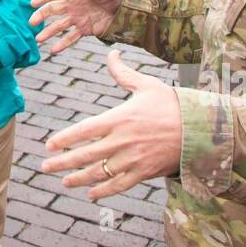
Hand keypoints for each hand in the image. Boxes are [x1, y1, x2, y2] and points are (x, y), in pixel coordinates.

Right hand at [28, 0, 123, 54]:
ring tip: (38, 39)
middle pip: (53, 9)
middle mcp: (73, 5)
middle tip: (32, 23)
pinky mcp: (83, 29)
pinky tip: (53, 50)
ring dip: (48, 32)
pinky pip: (71, 37)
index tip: (32, 3)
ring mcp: (77, 18)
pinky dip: (62, 44)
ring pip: (59, 25)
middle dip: (41, 15)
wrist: (123, 9)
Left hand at [41, 49, 181, 199]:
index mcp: (119, 118)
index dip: (65, 139)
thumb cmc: (171, 105)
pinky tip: (91, 193)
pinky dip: (104, 190)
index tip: (49, 144)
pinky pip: (119, 185)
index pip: (84, 130)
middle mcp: (123, 141)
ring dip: (79, 178)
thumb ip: (123, 73)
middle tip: (45, 166)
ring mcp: (133, 159)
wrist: (200, 129)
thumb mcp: (146, 85)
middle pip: (86, 154)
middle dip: (63, 162)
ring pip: (100, 173)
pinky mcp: (144, 172)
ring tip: (64, 181)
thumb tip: (112, 54)